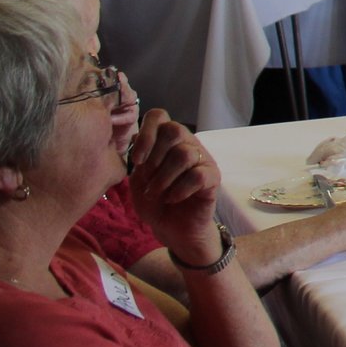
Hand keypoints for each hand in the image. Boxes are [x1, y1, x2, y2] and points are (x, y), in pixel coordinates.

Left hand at [123, 109, 223, 264]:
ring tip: (157, 194)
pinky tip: (172, 199)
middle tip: (149, 179)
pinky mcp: (213, 179)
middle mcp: (188, 145)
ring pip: (184, 154)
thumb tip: (132, 135)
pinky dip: (179, 189)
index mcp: (168, 141)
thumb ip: (138, 157)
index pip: (159, 116)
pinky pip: (198, 175)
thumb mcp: (138, 179)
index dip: (146, 133)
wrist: (173, 229)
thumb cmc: (155, 202)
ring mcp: (203, 160)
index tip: (136, 160)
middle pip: (174, 130)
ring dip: (163, 178)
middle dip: (155, 157)